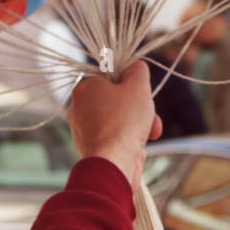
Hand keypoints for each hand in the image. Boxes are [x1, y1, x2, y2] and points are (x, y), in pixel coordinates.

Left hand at [67, 60, 162, 189]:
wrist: (112, 164)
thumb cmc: (124, 122)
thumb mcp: (138, 86)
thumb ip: (138, 70)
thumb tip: (136, 65)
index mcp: (84, 87)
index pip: (110, 77)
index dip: (131, 84)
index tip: (142, 92)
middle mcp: (78, 107)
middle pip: (116, 99)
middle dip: (139, 108)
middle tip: (150, 116)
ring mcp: (83, 130)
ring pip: (117, 120)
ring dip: (137, 125)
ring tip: (150, 133)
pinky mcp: (91, 149)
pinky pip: (114, 138)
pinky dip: (128, 141)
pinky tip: (137, 148)